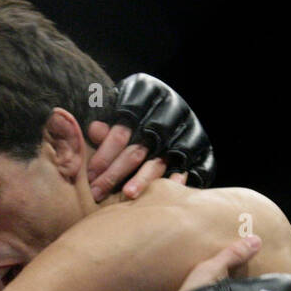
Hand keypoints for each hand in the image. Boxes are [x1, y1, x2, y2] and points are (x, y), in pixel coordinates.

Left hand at [86, 74, 215, 200]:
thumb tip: (94, 131)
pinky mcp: (201, 146)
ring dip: (142, 179)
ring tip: (127, 196)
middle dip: (115, 173)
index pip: (122, 129)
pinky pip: (191, 165)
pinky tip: (164, 192)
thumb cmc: (134, 115)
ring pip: (161, 159)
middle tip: (97, 193)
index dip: (104, 154)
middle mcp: (170, 109)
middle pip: (138, 147)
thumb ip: (107, 125)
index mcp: (146, 94)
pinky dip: (178, 179)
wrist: (170, 110)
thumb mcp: (118, 112)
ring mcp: (187, 128)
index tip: (89, 175)